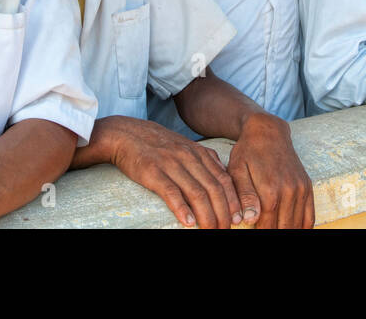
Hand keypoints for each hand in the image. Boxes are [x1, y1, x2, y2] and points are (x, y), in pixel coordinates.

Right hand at [105, 116, 239, 227]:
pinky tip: (189, 222)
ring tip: (211, 230)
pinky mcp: (153, 172)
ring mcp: (171, 164)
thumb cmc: (158, 144)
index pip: (224, 179)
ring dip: (207, 216)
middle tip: (226, 230)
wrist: (126, 134)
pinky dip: (182, 209)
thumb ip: (205, 159)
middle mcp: (188, 157)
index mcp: (198, 153)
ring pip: (196, 193)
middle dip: (223, 213)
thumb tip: (224, 174)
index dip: (233, 201)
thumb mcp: (186, 146)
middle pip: (213, 189)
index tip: (239, 219)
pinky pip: (171, 192)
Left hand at [226, 113, 313, 228]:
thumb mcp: (237, 171)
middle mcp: (289, 191)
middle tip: (264, 232)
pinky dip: (303, 227)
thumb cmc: (247, 152)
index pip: (267, 227)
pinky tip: (295, 229)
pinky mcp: (307, 186)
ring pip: (297, 224)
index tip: (252, 234)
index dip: (259, 234)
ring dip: (288, 230)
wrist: (268, 131)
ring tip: (276, 230)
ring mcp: (300, 189)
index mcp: (270, 190)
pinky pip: (310, 215)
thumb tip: (249, 219)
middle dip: (273, 233)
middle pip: (283, 228)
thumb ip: (244, 196)